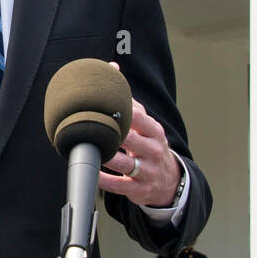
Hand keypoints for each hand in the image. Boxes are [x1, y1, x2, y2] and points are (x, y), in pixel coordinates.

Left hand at [98, 62, 181, 206]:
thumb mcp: (148, 126)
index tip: (100, 105)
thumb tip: (112, 68)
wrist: (170, 182)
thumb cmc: (151, 147)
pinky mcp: (138, 189)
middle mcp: (152, 150)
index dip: (119, 111)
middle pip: (129, 139)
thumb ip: (131, 102)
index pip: (138, 117)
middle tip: (88, 126)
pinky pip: (118, 185)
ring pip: (122, 163)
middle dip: (110, 133)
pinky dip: (103, 179)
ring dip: (103, 156)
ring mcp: (147, 171)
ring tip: (86, 148)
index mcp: (154, 132)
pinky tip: (91, 172)